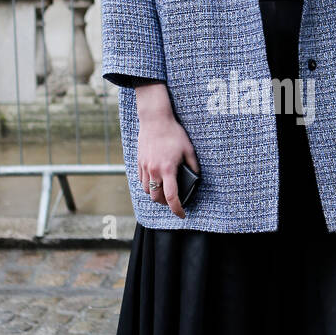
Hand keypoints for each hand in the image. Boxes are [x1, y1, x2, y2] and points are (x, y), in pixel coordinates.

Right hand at [135, 84, 199, 218]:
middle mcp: (154, 170)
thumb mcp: (189, 149)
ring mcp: (145, 167)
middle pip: (156, 198)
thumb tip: (196, 178)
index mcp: (168, 169)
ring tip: (163, 192)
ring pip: (147, 190)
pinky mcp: (139, 162)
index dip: (177, 209)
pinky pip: (141, 180)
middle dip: (165, 204)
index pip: (172, 197)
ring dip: (155, 195)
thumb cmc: (174, 133)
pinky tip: (155, 181)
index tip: (182, 215)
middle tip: (173, 202)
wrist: (155, 120)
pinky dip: (148, 185)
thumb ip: (193, 166)